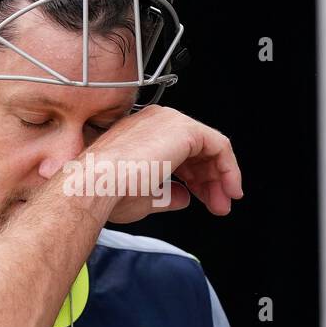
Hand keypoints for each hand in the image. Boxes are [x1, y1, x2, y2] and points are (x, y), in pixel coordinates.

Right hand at [83, 104, 242, 223]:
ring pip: (210, 147)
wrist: (96, 184)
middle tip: (218, 205)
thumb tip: (183, 197)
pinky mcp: (185, 129)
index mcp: (142, 133)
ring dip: (221, 177)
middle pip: (197, 149)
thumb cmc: (108, 191)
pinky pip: (219, 145)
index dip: (196, 179)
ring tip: (223, 202)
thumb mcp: (144, 196)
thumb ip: (168, 194)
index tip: (203, 199)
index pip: (180, 153)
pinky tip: (229, 189)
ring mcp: (170, 121)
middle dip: (211, 181)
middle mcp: (157, 122)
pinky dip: (228, 168)